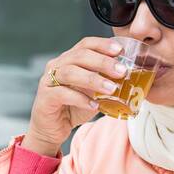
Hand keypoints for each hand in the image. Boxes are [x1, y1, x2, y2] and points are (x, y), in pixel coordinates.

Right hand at [25, 36, 129, 153]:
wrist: (52, 129)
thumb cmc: (72, 108)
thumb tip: (127, 79)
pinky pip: (63, 94)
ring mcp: (48, 80)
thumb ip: (104, 83)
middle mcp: (57, 65)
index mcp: (69, 59)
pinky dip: (81, 99)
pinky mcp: (45, 97)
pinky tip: (94, 105)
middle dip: (103, 62)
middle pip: (80, 56)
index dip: (102, 45)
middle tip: (121, 71)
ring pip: (70, 72)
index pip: (85, 44)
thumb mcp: (93, 93)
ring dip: (93, 79)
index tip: (120, 50)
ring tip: (111, 88)